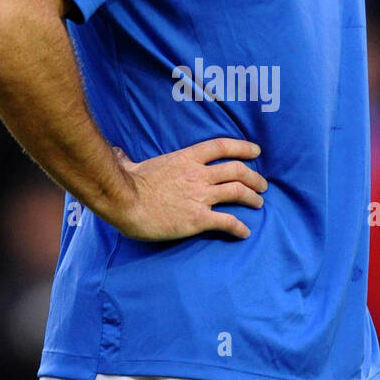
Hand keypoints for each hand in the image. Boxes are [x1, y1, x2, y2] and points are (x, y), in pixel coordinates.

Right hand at [107, 138, 266, 240]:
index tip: (255, 151)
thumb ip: (129, 159)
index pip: (222, 146)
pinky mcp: (198, 219)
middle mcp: (198, 174)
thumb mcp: (132, 165)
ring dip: (253, 198)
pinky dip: (239, 228)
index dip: (242, 148)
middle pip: (237, 170)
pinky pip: (228, 222)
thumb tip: (117, 152)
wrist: (125, 202)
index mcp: (186, 158)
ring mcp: (200, 196)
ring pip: (238, 192)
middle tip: (262, 185)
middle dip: (254, 177)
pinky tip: (245, 233)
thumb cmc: (127, 184)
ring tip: (259, 203)